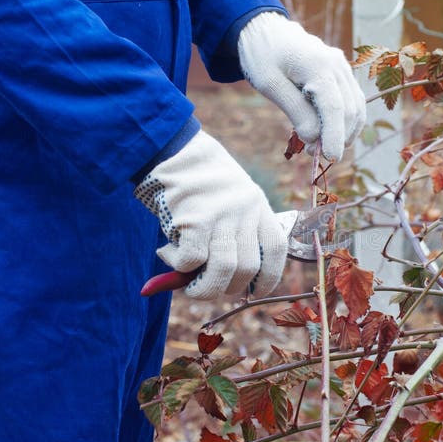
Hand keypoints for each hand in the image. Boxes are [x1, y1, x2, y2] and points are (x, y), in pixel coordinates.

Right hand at [134, 130, 286, 298]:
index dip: (269, 278)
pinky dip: (178, 266)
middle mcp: (245, 210)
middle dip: (228, 288)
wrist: (171, 149)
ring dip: (204, 288)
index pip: (275, 249)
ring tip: (189, 285)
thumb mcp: (227, 200)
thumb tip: (223, 284)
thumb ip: (231, 234)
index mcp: (258, 204)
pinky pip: (192, 261)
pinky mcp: (194, 220)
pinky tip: (167, 253)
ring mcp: (221, 216)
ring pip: (223, 271)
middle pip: (248, 268)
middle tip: (208, 287)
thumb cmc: (198, 180)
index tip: (256, 292)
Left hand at [238, 12, 365, 160]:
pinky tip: (328, 133)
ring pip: (356, 107)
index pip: (334, 107)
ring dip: (344, 132)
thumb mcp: (269, 84)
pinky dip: (345, 121)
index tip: (330, 158)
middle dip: (337, 137)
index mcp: (318, 64)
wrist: (266, 31)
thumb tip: (313, 138)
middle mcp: (337, 64)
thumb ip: (294, 110)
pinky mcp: (342, 74)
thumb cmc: (263, 57)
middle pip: (349, 110)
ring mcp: (343, 68)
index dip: (335, 135)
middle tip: (313, 154)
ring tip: (320, 147)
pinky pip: (352, 102)